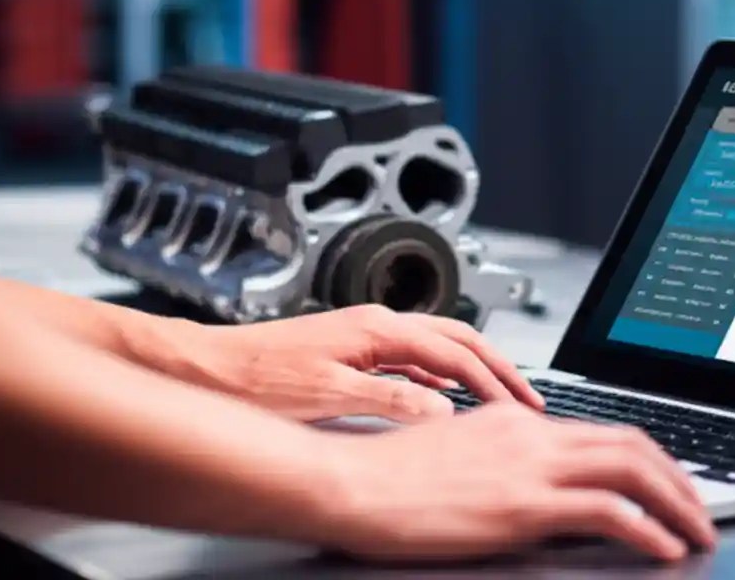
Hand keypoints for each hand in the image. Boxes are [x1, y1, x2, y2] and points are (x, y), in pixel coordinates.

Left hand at [156, 305, 543, 421]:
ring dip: (473, 371)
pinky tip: (445, 397)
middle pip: (458, 339)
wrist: (205, 368)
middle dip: (498, 367)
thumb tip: (445, 411)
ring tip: (499, 397)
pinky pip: (415, 360)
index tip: (519, 406)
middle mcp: (377, 324)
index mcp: (378, 329)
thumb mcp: (329, 395)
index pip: (456, 353)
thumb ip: (392, 401)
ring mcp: (366, 335)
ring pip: (439, 347)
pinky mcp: (354, 351)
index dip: (493, 381)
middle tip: (529, 396)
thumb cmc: (254, 377)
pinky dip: (443, 377)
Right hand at [313, 403, 716, 561]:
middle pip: (632, 443)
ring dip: (678, 503)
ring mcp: (531, 468)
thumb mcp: (456, 459)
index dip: (649, 458)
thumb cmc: (386, 477)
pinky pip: (607, 510)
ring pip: (633, 469)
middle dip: (678, 478)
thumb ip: (502, 466)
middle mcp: (533, 436)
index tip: (670, 484)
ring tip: (699, 531)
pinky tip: (665, 548)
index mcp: (518, 425)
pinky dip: (648, 528)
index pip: (605, 431)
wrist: (348, 482)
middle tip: (701, 510)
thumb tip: (534, 490)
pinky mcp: (523, 505)